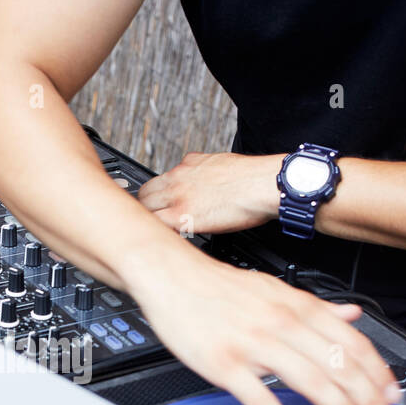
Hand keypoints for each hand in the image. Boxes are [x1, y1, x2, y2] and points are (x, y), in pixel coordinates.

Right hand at [126, 247, 399, 404]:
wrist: (171, 276)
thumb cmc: (219, 288)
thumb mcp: (276, 289)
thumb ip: (317, 307)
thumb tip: (352, 316)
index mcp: (297, 307)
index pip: (351, 343)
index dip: (377, 373)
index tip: (391, 396)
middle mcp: (281, 324)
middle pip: (338, 365)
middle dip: (368, 398)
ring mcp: (253, 345)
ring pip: (308, 380)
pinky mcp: (224, 364)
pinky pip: (259, 397)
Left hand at [138, 152, 279, 235]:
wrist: (261, 184)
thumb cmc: (251, 177)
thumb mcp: (220, 163)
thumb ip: (202, 170)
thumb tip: (199, 176)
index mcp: (188, 164)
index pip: (159, 180)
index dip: (156, 196)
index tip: (158, 205)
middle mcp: (178, 178)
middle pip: (145, 193)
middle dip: (146, 207)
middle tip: (151, 222)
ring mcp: (176, 196)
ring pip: (146, 208)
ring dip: (149, 220)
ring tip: (154, 234)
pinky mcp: (181, 215)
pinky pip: (157, 225)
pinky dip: (156, 233)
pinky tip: (160, 241)